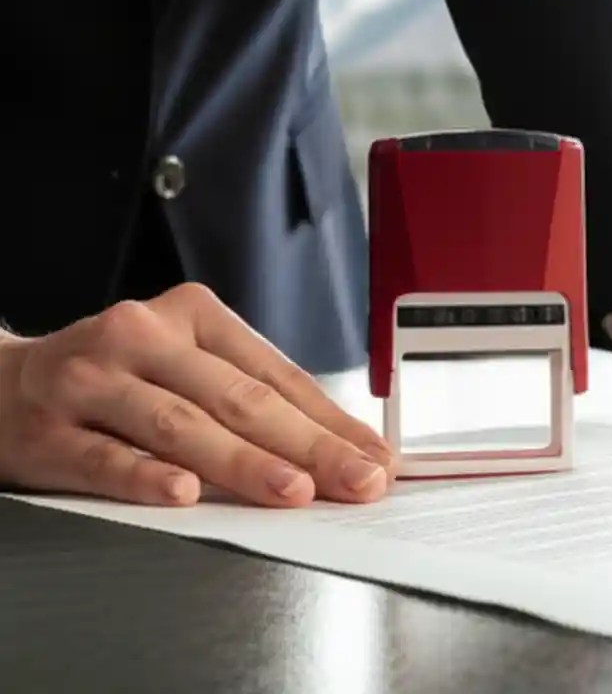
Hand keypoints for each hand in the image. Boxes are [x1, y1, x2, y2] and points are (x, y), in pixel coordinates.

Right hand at [0, 283, 393, 506]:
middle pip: (238, 398)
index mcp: (191, 316)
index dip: (331, 421)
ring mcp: (93, 381)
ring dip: (243, 463)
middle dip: (308, 446)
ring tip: (293, 491)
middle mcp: (143, 338)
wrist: (1, 384)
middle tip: (355, 481)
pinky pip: (105, 457)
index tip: (375, 459)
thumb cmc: (118, 379)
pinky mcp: (50, 430)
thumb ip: (254, 399)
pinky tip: (185, 494)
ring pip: (180, 425)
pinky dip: (147, 476)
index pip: (276, 374)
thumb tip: (343, 447)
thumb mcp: (186, 366)